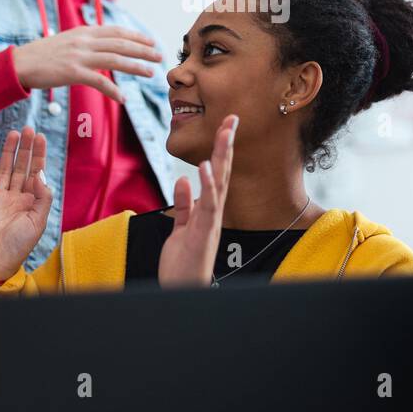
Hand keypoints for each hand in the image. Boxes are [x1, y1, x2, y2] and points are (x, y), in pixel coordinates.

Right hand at [0, 127, 52, 282]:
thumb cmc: (17, 247)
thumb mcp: (37, 223)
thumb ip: (42, 198)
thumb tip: (40, 176)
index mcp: (30, 203)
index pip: (36, 173)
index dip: (38, 155)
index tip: (40, 137)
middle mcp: (14, 197)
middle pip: (21, 167)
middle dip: (25, 148)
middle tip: (28, 129)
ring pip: (4, 169)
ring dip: (9, 152)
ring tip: (14, 134)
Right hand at [10, 25, 161, 102]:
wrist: (18, 63)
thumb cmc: (42, 55)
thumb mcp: (67, 41)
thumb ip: (86, 42)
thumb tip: (103, 45)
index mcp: (83, 32)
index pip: (116, 31)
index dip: (136, 36)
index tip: (151, 41)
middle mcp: (84, 41)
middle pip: (120, 43)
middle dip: (143, 49)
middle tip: (159, 56)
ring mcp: (78, 56)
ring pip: (115, 59)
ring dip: (136, 67)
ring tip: (150, 74)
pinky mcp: (72, 72)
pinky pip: (98, 82)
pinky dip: (113, 90)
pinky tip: (122, 99)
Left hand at [158, 114, 237, 287]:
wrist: (182, 293)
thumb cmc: (182, 265)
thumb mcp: (180, 230)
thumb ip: (183, 206)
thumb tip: (183, 179)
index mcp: (208, 211)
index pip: (216, 174)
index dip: (220, 150)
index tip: (225, 126)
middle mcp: (214, 213)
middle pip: (223, 173)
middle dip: (227, 145)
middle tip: (232, 118)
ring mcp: (211, 222)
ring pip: (219, 184)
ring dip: (222, 158)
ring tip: (225, 133)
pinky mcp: (204, 233)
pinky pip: (208, 206)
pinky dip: (207, 186)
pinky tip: (204, 168)